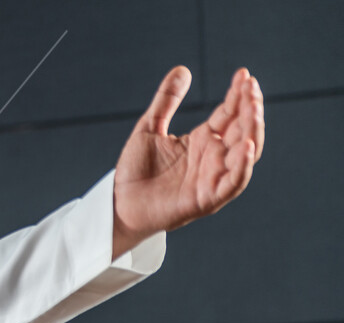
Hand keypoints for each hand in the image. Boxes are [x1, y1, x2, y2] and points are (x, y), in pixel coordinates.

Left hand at [111, 66, 264, 257]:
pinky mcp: (208, 198)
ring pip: (245, 153)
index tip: (243, 74)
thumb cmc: (136, 170)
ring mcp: (213, 177)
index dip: (238, 95)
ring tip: (252, 107)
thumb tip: (181, 69)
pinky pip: (234, 182)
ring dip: (252, 130)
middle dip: (250, 108)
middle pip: (243, 129)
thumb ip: (166, 101)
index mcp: (203, 140)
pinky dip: (242, 165)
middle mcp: (214, 157)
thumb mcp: (149, 128)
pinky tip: (244, 144)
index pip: (229, 114)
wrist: (119, 203)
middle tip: (250, 86)